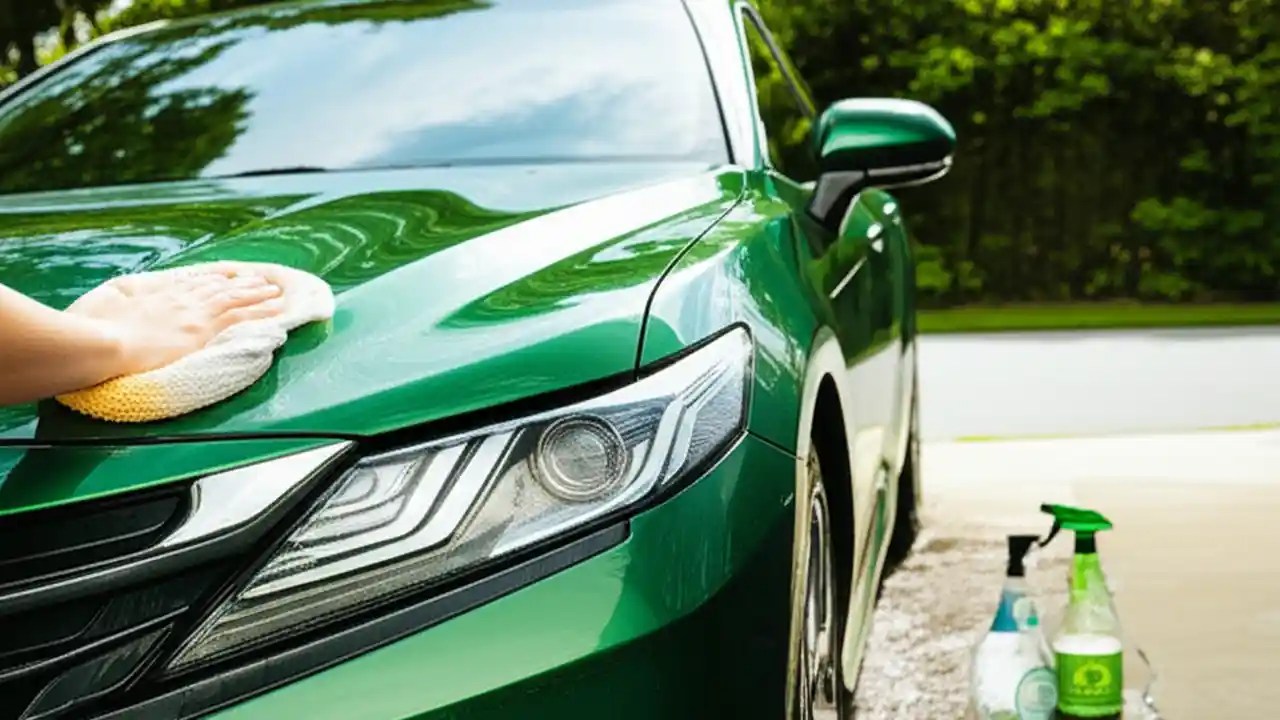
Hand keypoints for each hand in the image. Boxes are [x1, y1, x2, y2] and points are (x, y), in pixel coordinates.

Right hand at [66, 266, 284, 376]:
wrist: (106, 346)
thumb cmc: (100, 333)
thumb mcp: (111, 309)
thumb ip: (125, 305)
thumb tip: (124, 301)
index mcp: (160, 296)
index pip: (193, 285)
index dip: (213, 281)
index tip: (226, 277)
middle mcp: (181, 301)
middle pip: (219, 288)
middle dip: (241, 285)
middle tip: (261, 281)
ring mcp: (194, 314)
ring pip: (235, 300)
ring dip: (257, 295)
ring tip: (275, 292)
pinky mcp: (204, 330)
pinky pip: (241, 318)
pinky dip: (260, 313)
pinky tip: (276, 311)